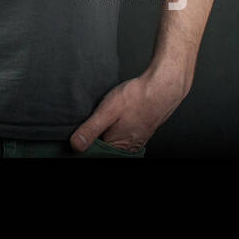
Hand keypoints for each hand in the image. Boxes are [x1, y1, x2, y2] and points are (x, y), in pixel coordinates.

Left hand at [68, 66, 188, 153]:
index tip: (83, 126)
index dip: (86, 138)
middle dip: (96, 134)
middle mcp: (128, 148)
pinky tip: (117, 116)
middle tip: (97, 117)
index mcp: (118, 146)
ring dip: (107, 130)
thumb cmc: (136, 98)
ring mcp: (136, 140)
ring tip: (107, 115)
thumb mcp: (107, 111)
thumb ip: (91, 129)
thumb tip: (75, 145)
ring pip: (114, 140)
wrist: (163, 88)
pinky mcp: (141, 132)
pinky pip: (124, 135)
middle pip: (105, 147)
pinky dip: (117, 127)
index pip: (94, 150)